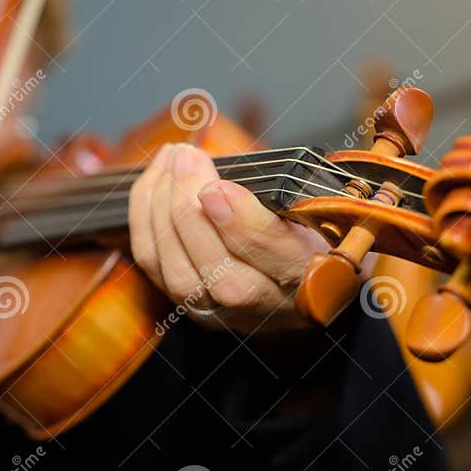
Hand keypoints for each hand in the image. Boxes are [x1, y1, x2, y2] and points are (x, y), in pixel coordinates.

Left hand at [128, 142, 327, 332]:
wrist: (300, 276)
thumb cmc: (315, 229)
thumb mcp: (324, 206)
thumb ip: (291, 195)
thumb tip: (227, 176)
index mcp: (318, 280)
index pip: (280, 261)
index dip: (244, 225)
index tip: (217, 187)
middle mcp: (269, 307)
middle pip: (222, 277)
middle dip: (191, 211)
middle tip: (187, 158)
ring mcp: (224, 313)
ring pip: (180, 276)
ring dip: (163, 209)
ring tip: (172, 158)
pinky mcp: (189, 304)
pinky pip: (154, 265)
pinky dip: (146, 216)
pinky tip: (156, 177)